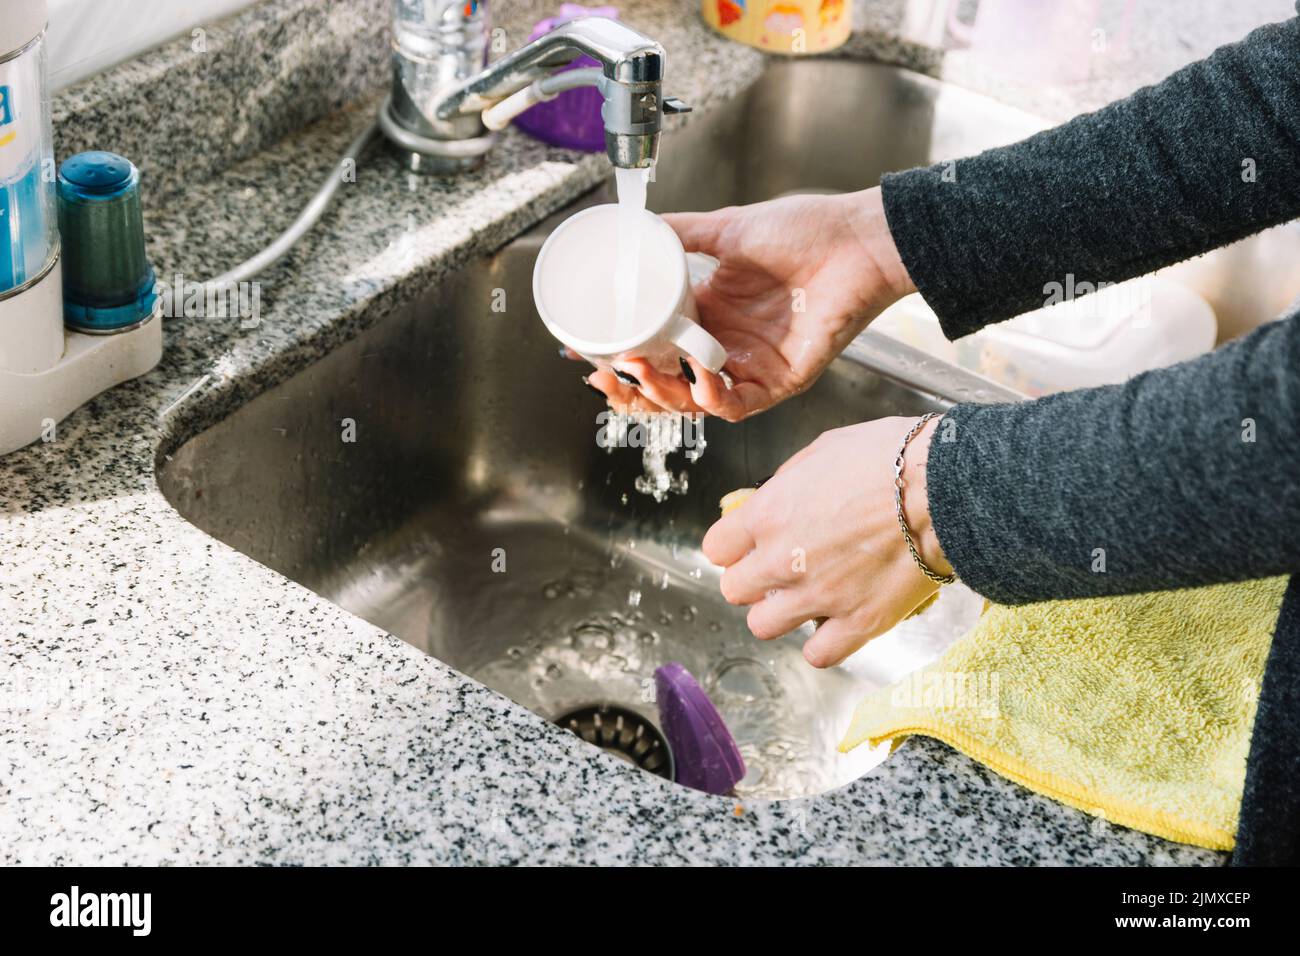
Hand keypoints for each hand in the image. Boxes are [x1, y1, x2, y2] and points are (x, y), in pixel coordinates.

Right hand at [582, 187, 914, 420]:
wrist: (856, 240)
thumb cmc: (806, 231)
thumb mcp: (726, 227)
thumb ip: (680, 230)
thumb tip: (635, 224)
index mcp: (708, 314)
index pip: (653, 347)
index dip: (620, 356)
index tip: (584, 350)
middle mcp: (725, 344)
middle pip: (666, 385)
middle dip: (630, 389)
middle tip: (605, 373)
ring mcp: (751, 366)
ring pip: (694, 402)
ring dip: (662, 395)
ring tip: (639, 373)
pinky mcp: (781, 381)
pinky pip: (739, 405)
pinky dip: (714, 400)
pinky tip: (697, 384)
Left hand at [701, 416, 951, 666]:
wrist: (947, 487)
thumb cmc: (893, 457)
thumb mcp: (824, 449)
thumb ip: (788, 483)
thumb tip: (775, 498)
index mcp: (768, 514)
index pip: (716, 548)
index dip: (733, 546)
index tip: (747, 545)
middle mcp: (783, 560)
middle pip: (734, 590)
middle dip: (753, 580)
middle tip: (778, 571)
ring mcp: (819, 596)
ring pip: (764, 626)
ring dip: (779, 613)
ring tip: (804, 598)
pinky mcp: (859, 623)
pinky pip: (818, 655)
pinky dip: (823, 643)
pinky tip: (835, 624)